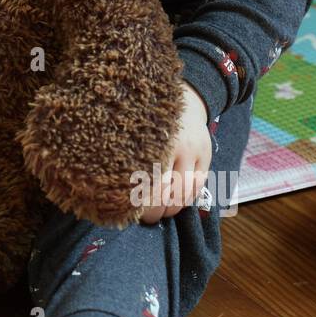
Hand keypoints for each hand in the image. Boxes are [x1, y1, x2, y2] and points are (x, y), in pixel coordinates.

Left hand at [139, 81, 211, 223]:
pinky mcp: (206, 156)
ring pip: (184, 193)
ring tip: (160, 213)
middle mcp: (173, 145)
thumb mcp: (135, 133)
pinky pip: (198, 187)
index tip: (127, 210)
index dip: (136, 201)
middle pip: (165, 190)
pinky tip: (175, 204)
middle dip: (154, 210)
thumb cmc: (149, 120)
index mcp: (149, 140)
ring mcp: (192, 152)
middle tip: (144, 217)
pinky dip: (186, 201)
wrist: (185, 99)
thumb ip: (129, 157)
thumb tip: (110, 189)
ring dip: (171, 210)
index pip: (143, 180)